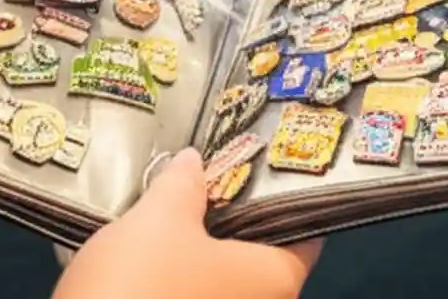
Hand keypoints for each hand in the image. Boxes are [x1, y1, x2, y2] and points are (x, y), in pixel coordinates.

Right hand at [54, 149, 321, 298]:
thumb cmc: (142, 283)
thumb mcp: (159, 219)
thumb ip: (182, 186)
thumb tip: (193, 162)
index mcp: (278, 278)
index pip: (305, 233)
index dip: (283, 198)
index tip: (256, 169)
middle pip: (261, 257)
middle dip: (231, 223)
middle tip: (205, 183)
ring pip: (225, 283)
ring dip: (200, 254)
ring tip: (170, 212)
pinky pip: (197, 297)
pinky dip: (180, 281)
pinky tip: (149, 257)